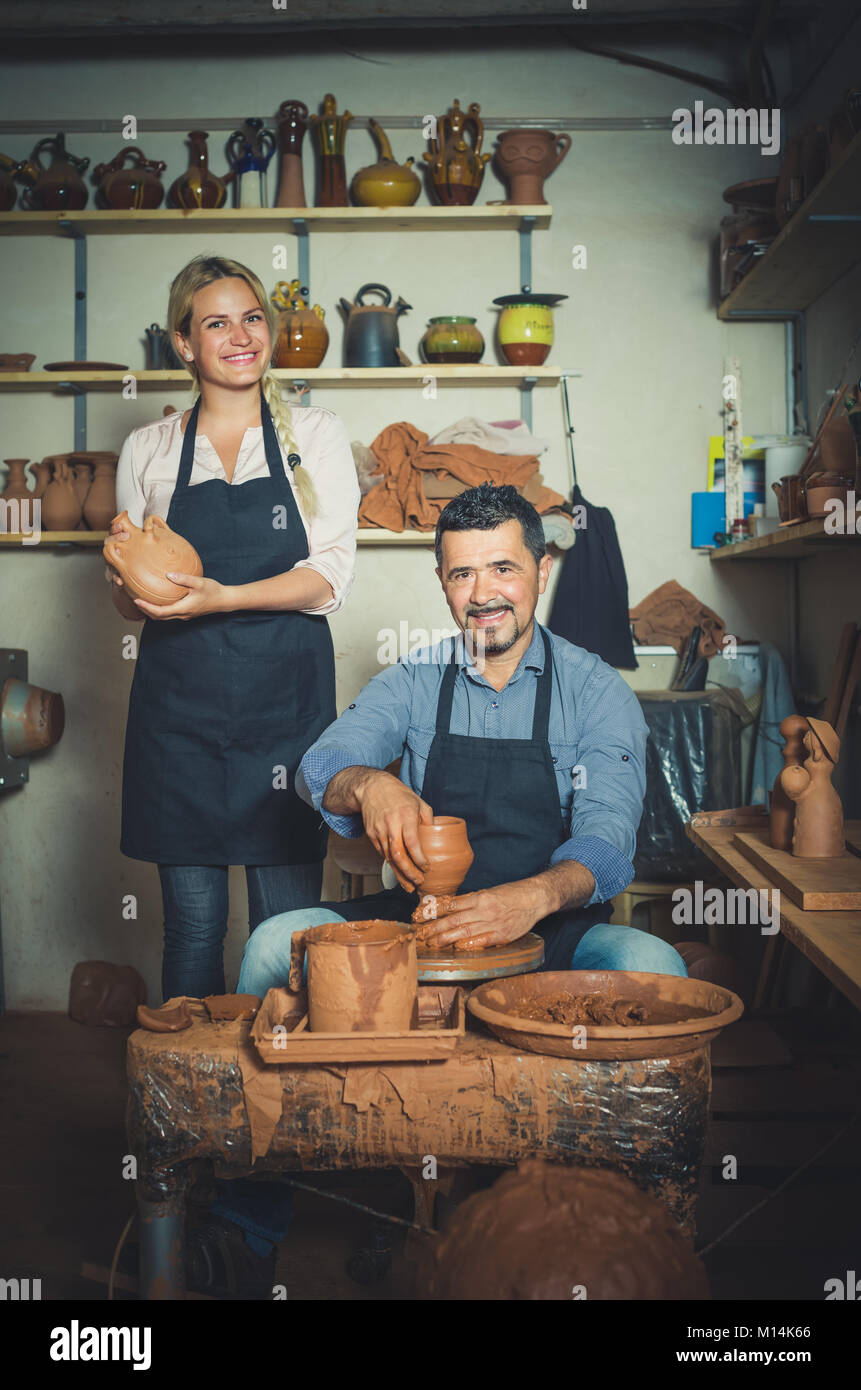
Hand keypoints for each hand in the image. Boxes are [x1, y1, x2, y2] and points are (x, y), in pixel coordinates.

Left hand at [133, 572, 227, 621]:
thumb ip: (184, 578)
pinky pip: (169, 613)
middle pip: (159, 617)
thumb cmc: (213, 591)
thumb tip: (168, 574)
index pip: (161, 612)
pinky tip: (157, 600)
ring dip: (151, 611)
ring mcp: (184, 615)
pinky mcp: (186, 613)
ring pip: (164, 617)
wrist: (224, 600)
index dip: (147, 608)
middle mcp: (182, 614)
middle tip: (134, 600)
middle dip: (145, 610)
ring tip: (142, 601)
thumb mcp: (199, 582)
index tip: (137, 601)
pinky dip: (159, 609)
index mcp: (183, 608)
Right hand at [354, 770, 432, 891]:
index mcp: (405, 815)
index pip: (412, 841)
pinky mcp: (372, 835)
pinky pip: (382, 853)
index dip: (419, 858)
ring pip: (388, 858)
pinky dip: (391, 865)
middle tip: (419, 882)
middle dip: (408, 872)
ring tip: (409, 886)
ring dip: (399, 874)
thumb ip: (428, 819)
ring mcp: (379, 831)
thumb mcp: (418, 801)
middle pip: (398, 854)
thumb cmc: (398, 794)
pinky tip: (399, 873)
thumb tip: (436, 835)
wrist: (371, 787)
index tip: (427, 868)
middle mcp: (391, 824)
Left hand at [420, 880, 542, 950]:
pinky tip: (458, 947)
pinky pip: (483, 941)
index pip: (452, 905)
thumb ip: (472, 901)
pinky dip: (470, 944)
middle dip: (436, 927)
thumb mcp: (490, 893)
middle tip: (422, 933)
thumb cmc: (512, 894)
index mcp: (480, 898)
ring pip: (466, 931)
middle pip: (455, 919)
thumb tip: (452, 907)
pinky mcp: (503, 935)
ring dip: (448, 938)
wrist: (535, 898)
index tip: (422, 916)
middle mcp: (484, 910)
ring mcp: (494, 923)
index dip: (435, 911)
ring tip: (434, 942)